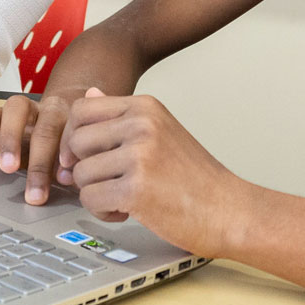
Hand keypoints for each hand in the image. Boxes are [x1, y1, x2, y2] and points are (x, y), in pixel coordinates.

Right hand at [0, 92, 78, 203]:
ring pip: (15, 108)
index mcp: (71, 120)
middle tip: (35, 194)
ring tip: (6, 169)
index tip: (64, 181)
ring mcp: (23, 107)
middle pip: (46, 127)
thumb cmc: (61, 146)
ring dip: (10, 139)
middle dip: (39, 163)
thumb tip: (67, 180)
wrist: (50, 123)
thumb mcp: (70, 158)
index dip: (68, 155)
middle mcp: (48, 108)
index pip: (72, 134)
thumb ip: (70, 167)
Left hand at [61, 89, 249, 258]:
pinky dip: (104, 212)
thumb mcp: (162, 132)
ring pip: (81, 175)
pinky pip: (90, 200)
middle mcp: (141, 125)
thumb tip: (92, 93)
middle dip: (85, 168)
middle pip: (75, 142)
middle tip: (110, 182)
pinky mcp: (136, 189)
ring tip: (125, 198)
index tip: (82, 157)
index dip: (73, 136)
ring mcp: (139, 156)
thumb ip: (124, 116)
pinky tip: (128, 211)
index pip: (81, 109)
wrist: (230, 210)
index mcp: (146, 107)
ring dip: (96, 194)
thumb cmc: (197, 178)